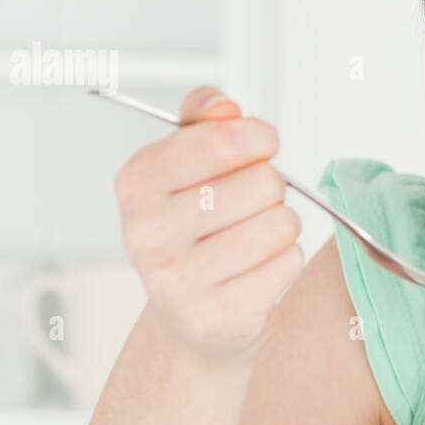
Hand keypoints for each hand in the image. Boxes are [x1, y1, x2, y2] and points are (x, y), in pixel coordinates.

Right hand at [115, 86, 304, 360]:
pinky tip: (258, 268)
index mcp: (136, 184)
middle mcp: (147, 234)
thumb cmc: (198, 226)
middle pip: (261, 183)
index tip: (262, 144)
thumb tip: (225, 108)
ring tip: (255, 236)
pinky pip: (288, 263)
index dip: (257, 136)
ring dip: (281, 226)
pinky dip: (286, 260)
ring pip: (280, 224)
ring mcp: (178, 281)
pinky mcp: (216, 316)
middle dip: (271, 187)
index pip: (218, 140)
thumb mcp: (187, 163)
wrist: (194, 314)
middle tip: (252, 203)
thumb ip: (204, 119)